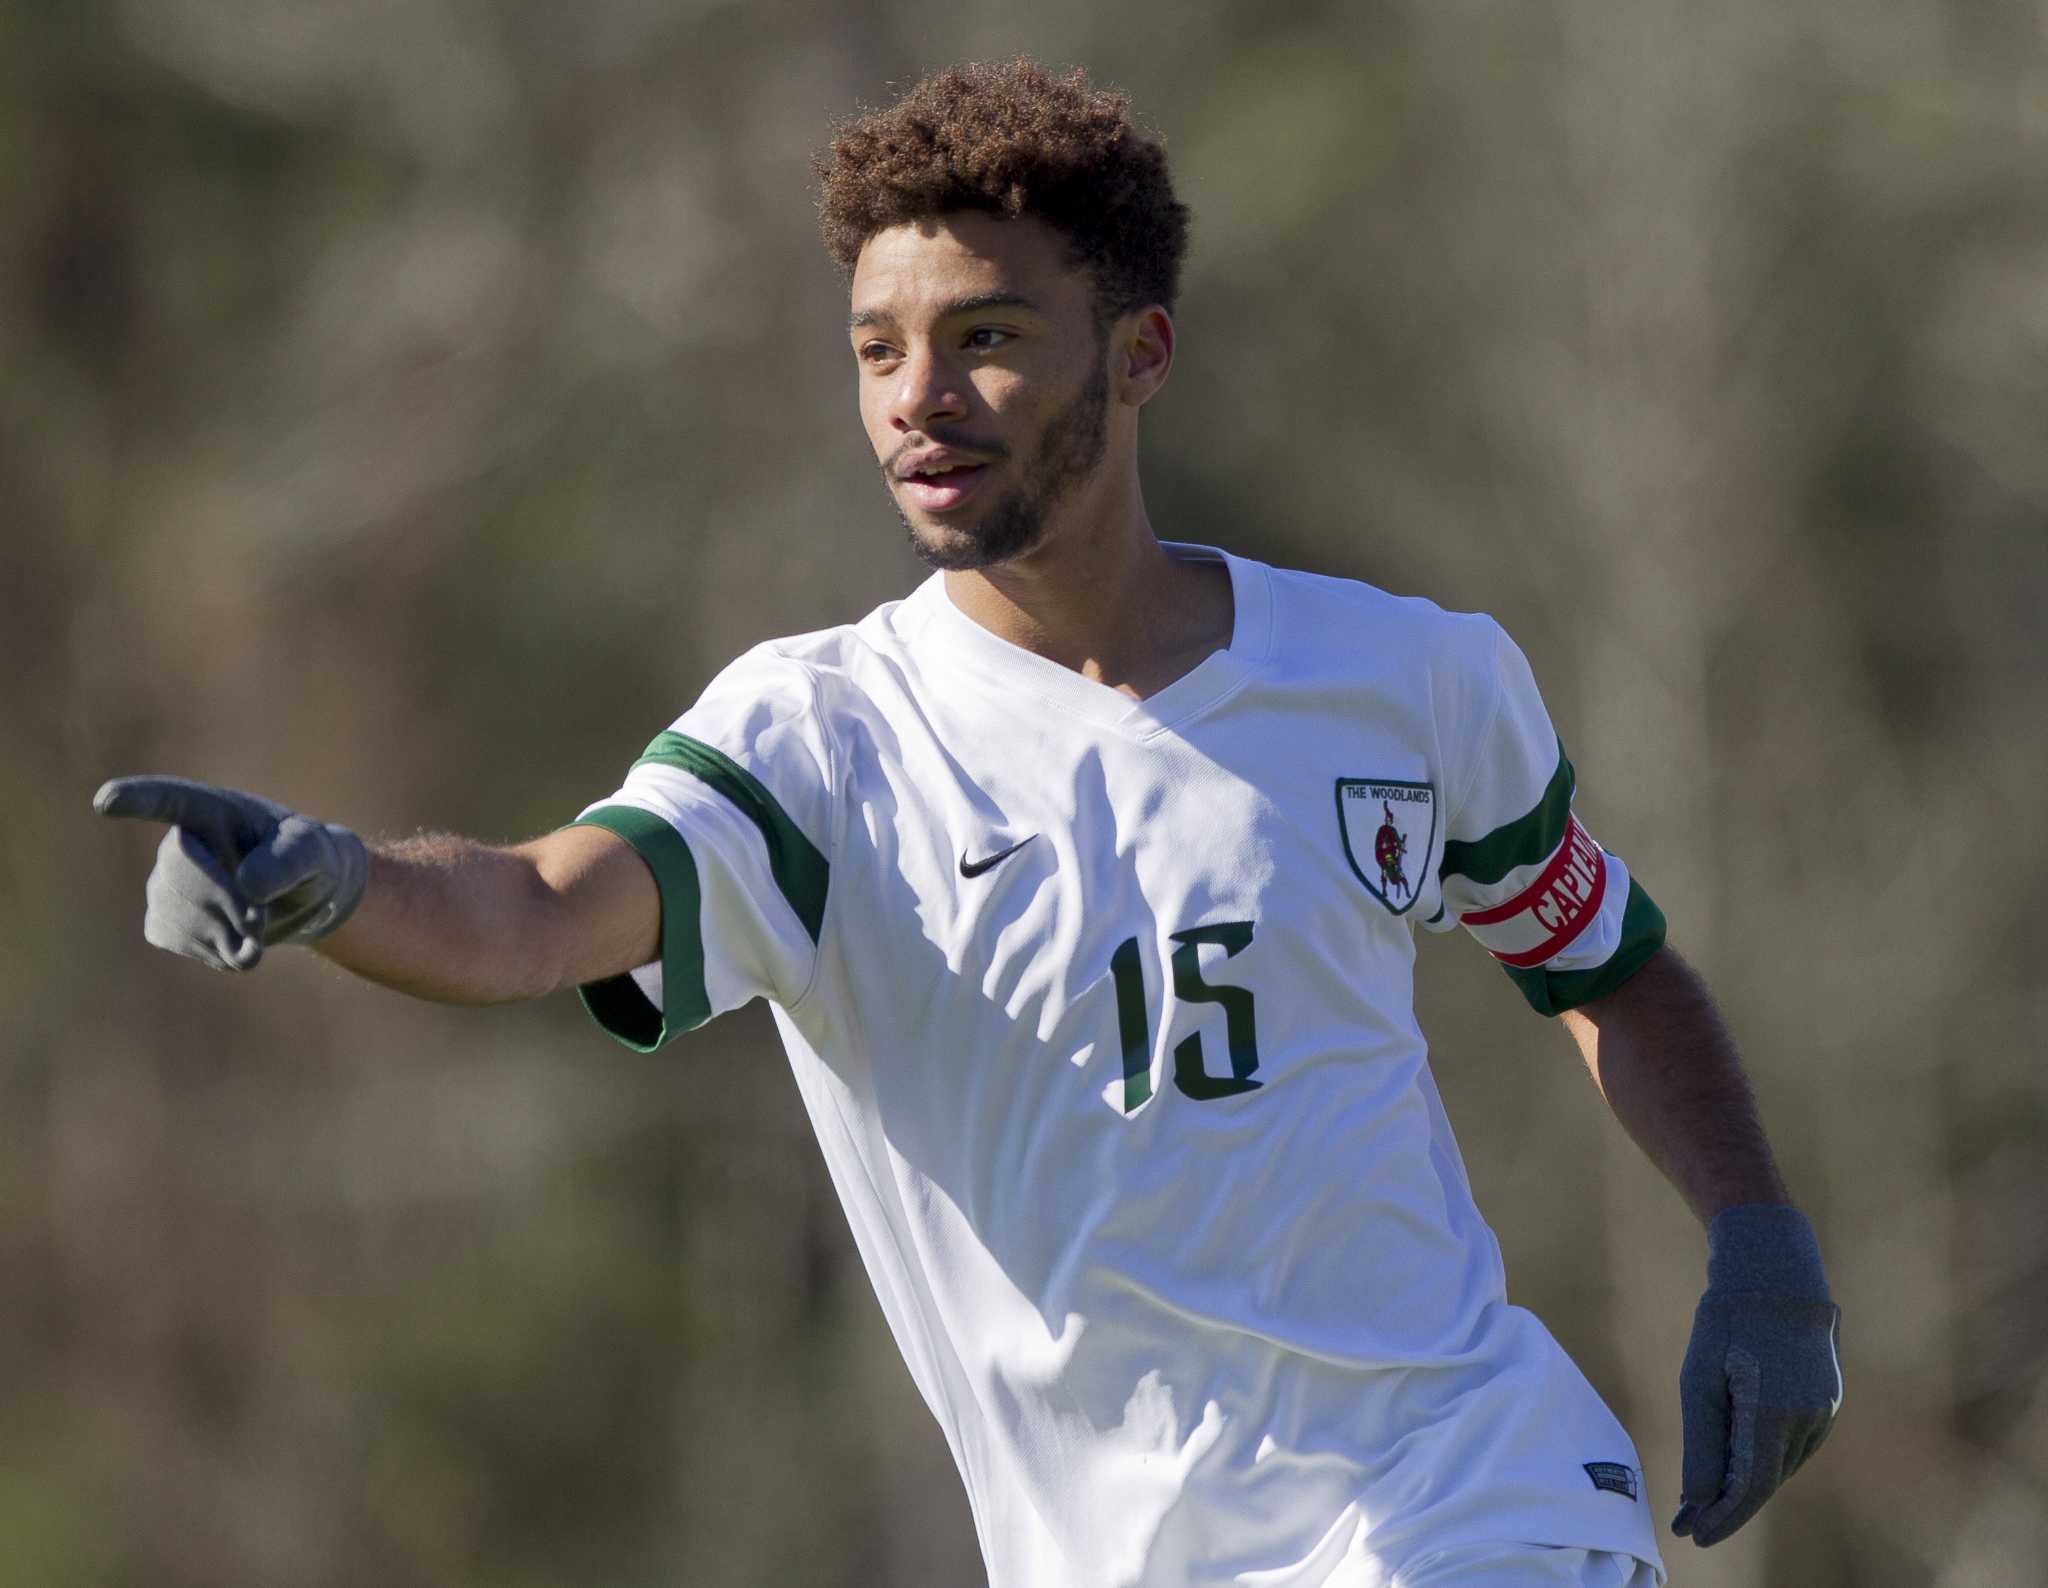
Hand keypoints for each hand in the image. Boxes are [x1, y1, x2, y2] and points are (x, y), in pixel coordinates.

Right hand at [95, 775, 368, 970]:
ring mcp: (164, 881)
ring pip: (175, 912)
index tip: (106, 800)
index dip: (138, 800)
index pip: (168, 799)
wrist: (301, 895)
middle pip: (180, 874)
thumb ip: (290, 859)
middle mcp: (179, 842)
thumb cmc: (308, 859)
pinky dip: (210, 950)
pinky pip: (173, 937)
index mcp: (213, 810)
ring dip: (222, 932)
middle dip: (225, 903)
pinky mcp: (163, 917)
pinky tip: (233, 941)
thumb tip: (247, 884)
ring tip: (255, 929)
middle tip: (261, 920)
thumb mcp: (314, 851)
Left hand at [1672, 1203, 1841, 1546]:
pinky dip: (1763, 1459)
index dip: (1722, 1517)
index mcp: (1776, 1412)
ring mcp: (1823, 1410)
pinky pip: (1791, 1444)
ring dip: (1745, 1484)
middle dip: (1725, 1505)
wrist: (1775, 1271)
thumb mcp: (1700, 1377)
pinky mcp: (1826, 1401)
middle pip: (1765, 1480)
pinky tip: (1737, 1462)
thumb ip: (1703, 1443)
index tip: (1693, 1535)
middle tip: (1687, 1522)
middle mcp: (1809, 1418)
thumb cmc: (1728, 1320)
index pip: (1751, 1487)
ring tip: (1702, 1498)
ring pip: (1779, 1464)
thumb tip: (1699, 1498)